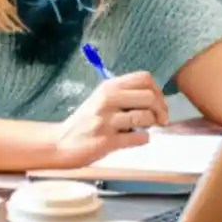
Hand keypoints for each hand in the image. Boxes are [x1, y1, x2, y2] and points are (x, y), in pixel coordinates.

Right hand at [54, 71, 170, 166]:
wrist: (61, 142)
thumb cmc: (86, 121)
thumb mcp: (101, 99)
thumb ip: (125, 94)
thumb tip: (156, 98)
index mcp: (108, 87)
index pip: (144, 78)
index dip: (158, 91)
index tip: (158, 103)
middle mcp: (107, 100)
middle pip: (149, 97)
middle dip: (160, 110)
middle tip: (159, 120)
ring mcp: (106, 121)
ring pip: (145, 117)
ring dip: (151, 125)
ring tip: (143, 129)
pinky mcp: (106, 141)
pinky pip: (138, 138)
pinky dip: (143, 139)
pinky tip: (135, 139)